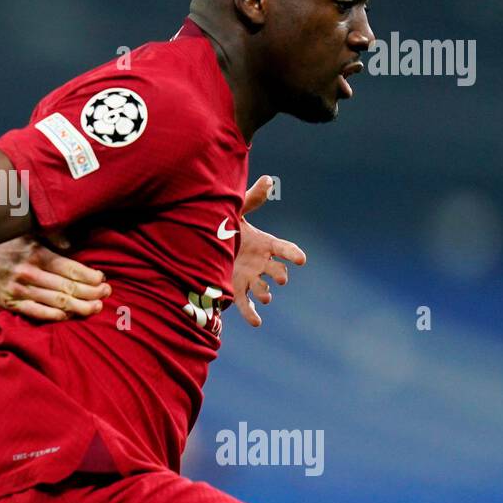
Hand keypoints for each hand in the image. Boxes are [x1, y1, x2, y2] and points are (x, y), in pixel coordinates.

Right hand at [0, 235, 109, 320]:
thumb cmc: (2, 242)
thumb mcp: (26, 231)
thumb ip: (50, 236)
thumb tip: (71, 245)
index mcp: (36, 253)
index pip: (69, 268)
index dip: (89, 276)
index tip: (102, 280)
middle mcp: (29, 273)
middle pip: (67, 287)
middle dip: (90, 293)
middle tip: (106, 295)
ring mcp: (19, 290)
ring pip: (55, 301)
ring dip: (78, 307)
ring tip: (95, 308)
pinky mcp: (9, 302)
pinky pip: (35, 312)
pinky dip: (52, 315)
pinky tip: (67, 316)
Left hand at [233, 175, 305, 327]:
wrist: (202, 243)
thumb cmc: (224, 225)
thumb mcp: (236, 211)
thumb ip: (252, 198)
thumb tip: (268, 179)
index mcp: (264, 244)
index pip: (284, 249)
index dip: (292, 254)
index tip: (301, 259)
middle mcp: (260, 263)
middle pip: (277, 271)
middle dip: (280, 275)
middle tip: (281, 279)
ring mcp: (249, 278)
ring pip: (263, 289)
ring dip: (266, 293)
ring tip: (267, 297)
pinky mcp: (236, 290)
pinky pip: (246, 305)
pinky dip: (251, 315)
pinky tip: (257, 323)